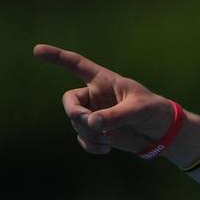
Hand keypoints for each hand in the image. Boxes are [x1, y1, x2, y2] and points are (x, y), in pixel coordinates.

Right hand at [33, 44, 176, 156]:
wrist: (162, 133)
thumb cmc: (154, 111)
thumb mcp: (138, 109)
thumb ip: (115, 115)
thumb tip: (92, 123)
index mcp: (103, 80)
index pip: (76, 64)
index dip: (56, 57)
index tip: (37, 51)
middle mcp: (94, 96)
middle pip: (69, 102)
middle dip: (76, 115)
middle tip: (92, 125)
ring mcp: (94, 115)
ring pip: (77, 123)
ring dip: (89, 133)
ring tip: (108, 139)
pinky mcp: (98, 133)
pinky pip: (83, 139)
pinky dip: (91, 145)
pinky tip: (106, 148)